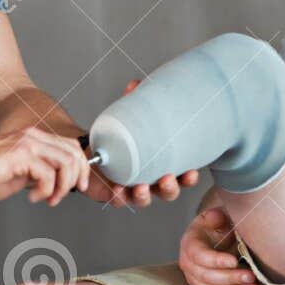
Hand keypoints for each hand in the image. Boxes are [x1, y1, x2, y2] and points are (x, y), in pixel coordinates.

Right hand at [0, 128, 89, 205]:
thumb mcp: (19, 174)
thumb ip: (39, 173)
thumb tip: (55, 182)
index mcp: (34, 137)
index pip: (71, 146)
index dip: (81, 167)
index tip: (78, 186)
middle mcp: (34, 136)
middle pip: (74, 152)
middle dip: (77, 178)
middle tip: (63, 195)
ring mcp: (28, 143)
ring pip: (66, 162)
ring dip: (62, 186)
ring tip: (49, 198)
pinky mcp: (20, 154)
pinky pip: (48, 174)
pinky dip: (45, 191)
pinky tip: (32, 196)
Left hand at [82, 79, 198, 206]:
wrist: (94, 148)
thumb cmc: (121, 137)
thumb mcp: (129, 120)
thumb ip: (134, 104)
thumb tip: (135, 84)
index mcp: (162, 166)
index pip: (182, 176)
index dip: (188, 178)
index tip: (191, 172)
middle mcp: (151, 181)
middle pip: (168, 193)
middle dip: (169, 188)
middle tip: (166, 179)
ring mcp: (132, 190)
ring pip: (144, 200)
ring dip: (145, 196)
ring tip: (140, 187)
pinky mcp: (113, 194)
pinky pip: (118, 200)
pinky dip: (119, 197)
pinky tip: (117, 189)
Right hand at [178, 206, 260, 284]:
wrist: (218, 235)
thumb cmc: (219, 225)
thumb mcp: (218, 216)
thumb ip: (216, 216)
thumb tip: (215, 217)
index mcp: (190, 244)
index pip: (199, 255)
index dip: (216, 260)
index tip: (234, 261)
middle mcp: (189, 265)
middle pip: (206, 277)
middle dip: (230, 278)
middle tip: (250, 276)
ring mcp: (197, 281)